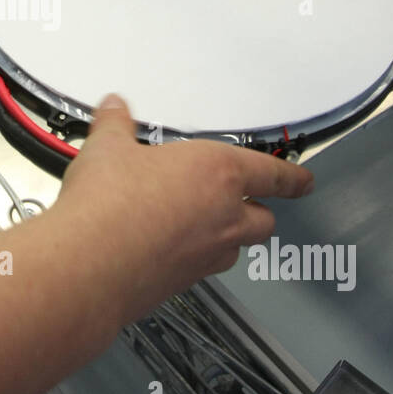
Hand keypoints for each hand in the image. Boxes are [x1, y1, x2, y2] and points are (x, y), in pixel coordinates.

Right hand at [53, 94, 314, 324]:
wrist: (89, 264)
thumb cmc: (109, 205)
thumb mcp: (107, 147)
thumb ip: (116, 125)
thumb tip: (113, 109)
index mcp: (218, 173)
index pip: (273, 174)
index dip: (292, 178)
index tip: (303, 181)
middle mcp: (223, 217)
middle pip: (263, 220)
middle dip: (259, 211)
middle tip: (247, 202)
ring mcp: (205, 256)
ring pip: (236, 249)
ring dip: (228, 238)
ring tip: (201, 226)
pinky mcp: (181, 284)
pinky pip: (201, 270)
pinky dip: (192, 260)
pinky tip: (162, 249)